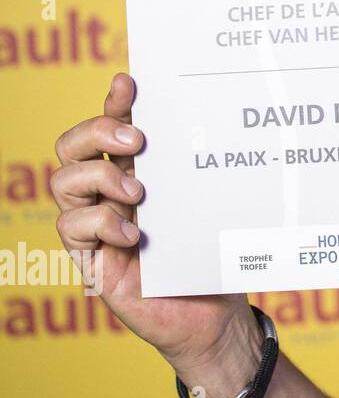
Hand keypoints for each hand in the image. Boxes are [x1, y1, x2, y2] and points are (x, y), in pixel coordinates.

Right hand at [50, 72, 258, 377]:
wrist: (217, 315)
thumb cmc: (215, 256)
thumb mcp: (210, 206)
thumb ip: (198, 171)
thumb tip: (215, 123)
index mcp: (137, 173)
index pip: (111, 127)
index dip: (114, 103)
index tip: (130, 83)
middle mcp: (109, 194)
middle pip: (71, 146)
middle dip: (96, 132)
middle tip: (136, 142)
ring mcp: (97, 226)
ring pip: (63, 182)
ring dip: (98, 178)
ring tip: (139, 194)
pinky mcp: (93, 261)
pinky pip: (73, 228)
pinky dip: (100, 222)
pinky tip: (132, 234)